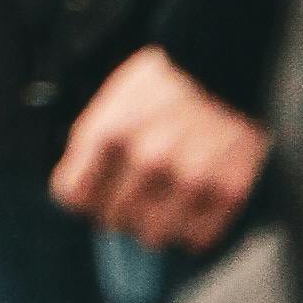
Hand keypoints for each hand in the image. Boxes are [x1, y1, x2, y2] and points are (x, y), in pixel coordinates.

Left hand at [51, 43, 269, 250]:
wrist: (226, 64)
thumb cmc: (162, 84)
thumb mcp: (112, 99)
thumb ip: (91, 147)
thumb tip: (76, 195)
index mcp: (111, 130)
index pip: (74, 195)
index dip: (84, 192)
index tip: (96, 185)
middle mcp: (149, 158)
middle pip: (112, 219)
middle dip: (118, 207)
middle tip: (134, 187)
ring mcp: (190, 178)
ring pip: (152, 236)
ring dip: (154, 222)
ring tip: (162, 196)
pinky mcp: (228, 193)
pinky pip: (195, 238)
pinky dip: (191, 226)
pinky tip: (191, 199)